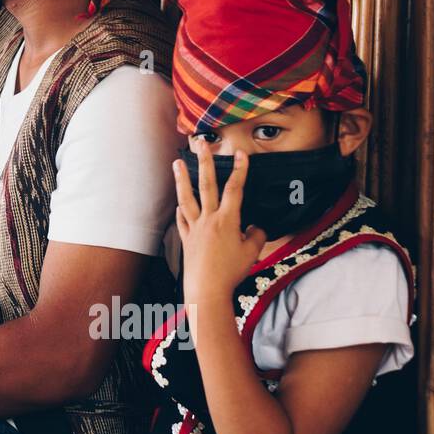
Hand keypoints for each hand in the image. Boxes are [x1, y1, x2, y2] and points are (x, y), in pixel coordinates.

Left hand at [174, 144, 266, 304]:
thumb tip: (256, 227)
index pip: (235, 189)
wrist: (206, 290)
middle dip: (206, 162)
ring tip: (177, 162)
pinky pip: (182, 220)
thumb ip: (256, 235)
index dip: (240, 170)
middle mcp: (208, 219)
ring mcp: (194, 228)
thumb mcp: (252, 253)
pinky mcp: (186, 239)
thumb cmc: (231, 272)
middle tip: (201, 144)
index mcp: (227, 220)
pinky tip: (180, 204)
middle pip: (207, 185)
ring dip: (182, 179)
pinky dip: (182, 211)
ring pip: (187, 198)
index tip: (240, 153)